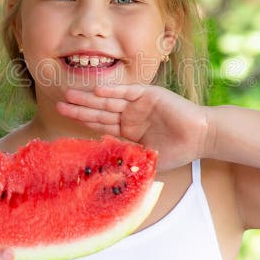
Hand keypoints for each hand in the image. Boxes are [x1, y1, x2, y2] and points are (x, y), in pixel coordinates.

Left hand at [57, 84, 210, 171]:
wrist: (201, 137)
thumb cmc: (179, 151)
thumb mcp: (148, 159)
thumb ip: (128, 159)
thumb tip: (105, 169)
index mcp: (129, 130)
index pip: (101, 125)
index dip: (83, 123)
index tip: (65, 122)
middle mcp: (130, 115)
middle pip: (99, 112)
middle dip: (79, 109)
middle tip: (59, 105)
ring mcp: (138, 104)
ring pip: (108, 101)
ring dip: (89, 98)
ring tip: (70, 95)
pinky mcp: (149, 94)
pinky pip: (127, 92)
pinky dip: (112, 92)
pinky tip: (96, 91)